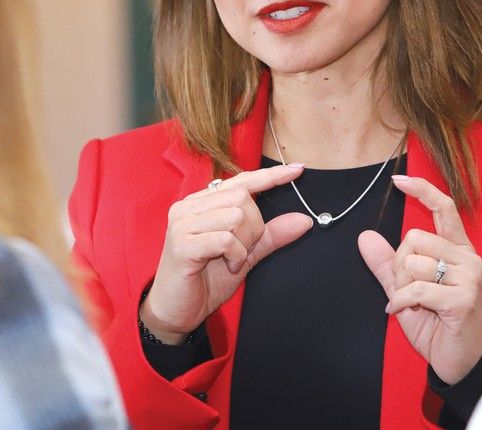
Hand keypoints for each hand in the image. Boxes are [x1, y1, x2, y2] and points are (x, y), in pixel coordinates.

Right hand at [141, 164, 313, 342]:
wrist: (177, 312)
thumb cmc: (206, 280)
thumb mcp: (246, 253)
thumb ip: (271, 235)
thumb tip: (304, 220)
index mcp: (203, 203)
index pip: (241, 181)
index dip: (270, 176)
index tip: (298, 170)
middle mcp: (189, 206)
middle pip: (242, 198)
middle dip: (254, 228)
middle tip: (242, 251)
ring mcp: (182, 222)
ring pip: (236, 216)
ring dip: (244, 244)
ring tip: (231, 260)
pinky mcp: (181, 243)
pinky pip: (225, 239)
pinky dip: (235, 255)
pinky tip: (227, 266)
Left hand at [358, 174, 481, 384]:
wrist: (457, 360)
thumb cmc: (436, 322)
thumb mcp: (405, 288)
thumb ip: (387, 264)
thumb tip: (364, 237)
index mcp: (457, 248)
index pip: (444, 208)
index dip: (423, 190)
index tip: (398, 181)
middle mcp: (468, 258)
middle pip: (415, 237)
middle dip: (399, 264)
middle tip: (406, 288)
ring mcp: (469, 277)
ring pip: (414, 261)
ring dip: (401, 285)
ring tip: (412, 302)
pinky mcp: (464, 298)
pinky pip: (418, 288)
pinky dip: (401, 300)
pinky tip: (403, 310)